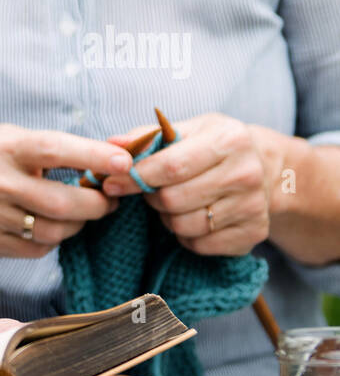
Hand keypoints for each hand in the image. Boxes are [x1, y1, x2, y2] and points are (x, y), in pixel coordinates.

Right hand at [0, 124, 132, 257]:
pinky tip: (52, 225)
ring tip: (81, 212)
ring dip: (77, 224)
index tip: (126, 162)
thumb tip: (120, 155)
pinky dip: (53, 240)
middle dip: (95, 205)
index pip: (54, 151)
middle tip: (108, 199)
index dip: (92, 157)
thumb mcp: (19, 137)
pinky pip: (36, 250)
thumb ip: (63, 147)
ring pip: (51, 232)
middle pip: (59, 203)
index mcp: (6, 148)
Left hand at [99, 113, 287, 256]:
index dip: (134, 177)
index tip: (111, 182)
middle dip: (152, 197)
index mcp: (229, 140)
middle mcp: (246, 173)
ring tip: (176, 202)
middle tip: (153, 190)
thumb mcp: (187, 130)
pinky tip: (194, 216)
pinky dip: (186, 236)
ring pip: (183, 225)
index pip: (170, 167)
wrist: (266, 168)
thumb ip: (147, 136)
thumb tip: (113, 144)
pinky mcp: (254, 233)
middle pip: (172, 200)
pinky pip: (199, 245)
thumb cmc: (214, 146)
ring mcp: (253, 206)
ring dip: (167, 217)